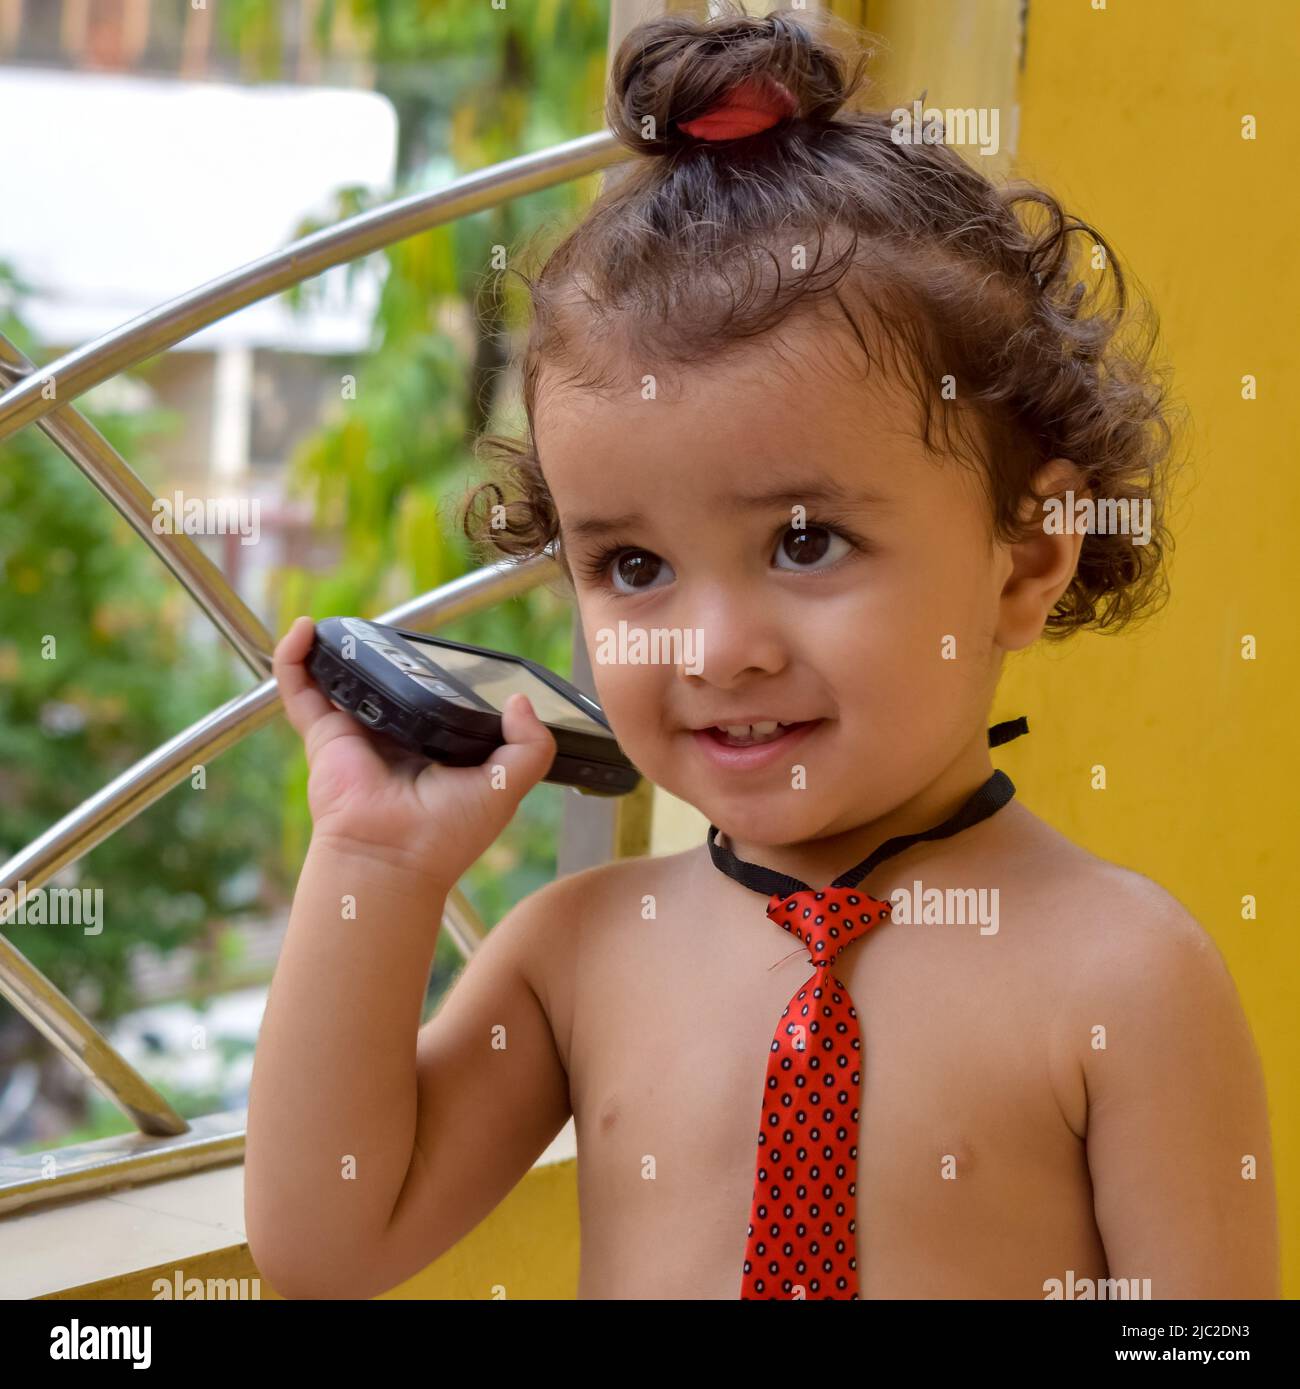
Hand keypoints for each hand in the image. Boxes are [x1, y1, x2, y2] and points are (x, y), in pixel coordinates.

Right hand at [272, 616, 556, 886]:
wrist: (394, 858)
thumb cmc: (447, 834)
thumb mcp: (507, 785)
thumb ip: (530, 746)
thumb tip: (520, 701)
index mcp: (434, 744)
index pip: (435, 698)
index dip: (437, 673)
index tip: (443, 648)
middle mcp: (393, 736)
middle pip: (385, 683)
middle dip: (382, 655)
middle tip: (390, 632)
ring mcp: (355, 733)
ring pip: (338, 679)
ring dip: (333, 647)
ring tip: (338, 622)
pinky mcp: (322, 736)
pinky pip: (299, 691)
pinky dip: (293, 659)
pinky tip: (304, 631)